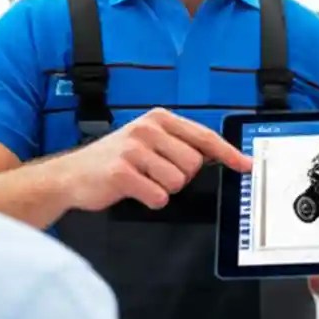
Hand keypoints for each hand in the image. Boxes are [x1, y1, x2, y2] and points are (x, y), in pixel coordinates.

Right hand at [54, 108, 251, 211]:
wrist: (72, 175)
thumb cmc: (114, 160)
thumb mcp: (147, 141)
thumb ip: (178, 143)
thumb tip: (219, 156)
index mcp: (158, 118)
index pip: (203, 136)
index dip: (228, 153)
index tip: (246, 165)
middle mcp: (147, 129)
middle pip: (193, 164)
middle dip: (180, 176)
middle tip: (155, 173)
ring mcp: (134, 149)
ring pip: (178, 182)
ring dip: (163, 188)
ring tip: (142, 180)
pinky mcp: (122, 172)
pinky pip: (158, 196)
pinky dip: (150, 200)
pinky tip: (133, 190)